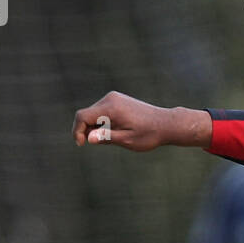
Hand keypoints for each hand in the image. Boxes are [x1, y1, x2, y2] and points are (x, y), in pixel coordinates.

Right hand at [72, 92, 210, 150]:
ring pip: (94, 112)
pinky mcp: (117, 99)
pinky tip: (114, 132)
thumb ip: (106, 138)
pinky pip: (102, 110)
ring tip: (111, 139)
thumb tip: (88, 138)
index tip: (81, 144)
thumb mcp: (127, 140)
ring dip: (95, 126)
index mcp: (111, 108)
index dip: (77, 130)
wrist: (166, 123)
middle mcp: (110, 99)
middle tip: (96, 144)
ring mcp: (113, 97)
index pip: (83, 116)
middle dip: (86, 129)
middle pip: (87, 114)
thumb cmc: (149, 134)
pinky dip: (102, 121)